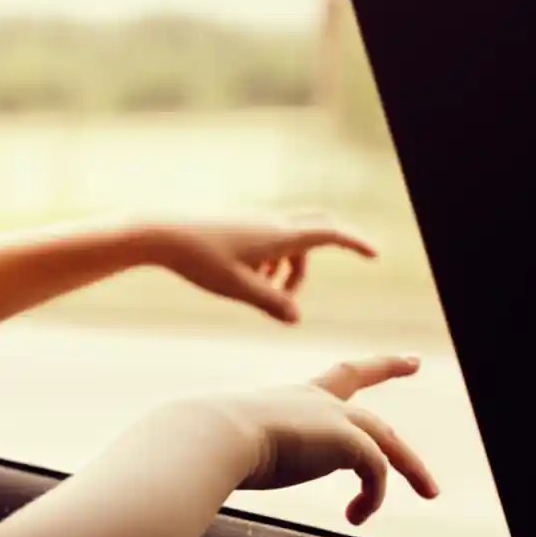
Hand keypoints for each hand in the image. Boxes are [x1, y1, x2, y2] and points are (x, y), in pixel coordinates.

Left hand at [146, 214, 376, 322]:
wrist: (160, 233)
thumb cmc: (198, 260)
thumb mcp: (237, 288)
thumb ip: (271, 304)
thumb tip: (297, 318)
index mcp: (279, 235)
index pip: (330, 234)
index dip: (356, 243)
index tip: (376, 254)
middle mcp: (271, 221)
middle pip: (314, 232)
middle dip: (311, 265)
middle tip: (294, 296)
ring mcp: (254, 218)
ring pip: (288, 238)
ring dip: (286, 267)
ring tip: (262, 293)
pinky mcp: (237, 222)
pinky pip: (268, 237)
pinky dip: (269, 259)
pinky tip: (246, 277)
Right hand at [212, 355, 438, 524]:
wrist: (214, 436)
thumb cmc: (208, 442)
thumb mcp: (230, 445)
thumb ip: (231, 453)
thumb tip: (196, 471)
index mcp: (291, 398)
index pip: (339, 376)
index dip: (371, 365)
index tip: (400, 357)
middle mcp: (316, 401)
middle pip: (367, 397)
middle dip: (393, 381)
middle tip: (413, 362)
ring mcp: (335, 418)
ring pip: (387, 441)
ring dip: (412, 467)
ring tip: (430, 491)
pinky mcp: (348, 440)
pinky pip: (376, 473)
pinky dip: (373, 498)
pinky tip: (356, 517)